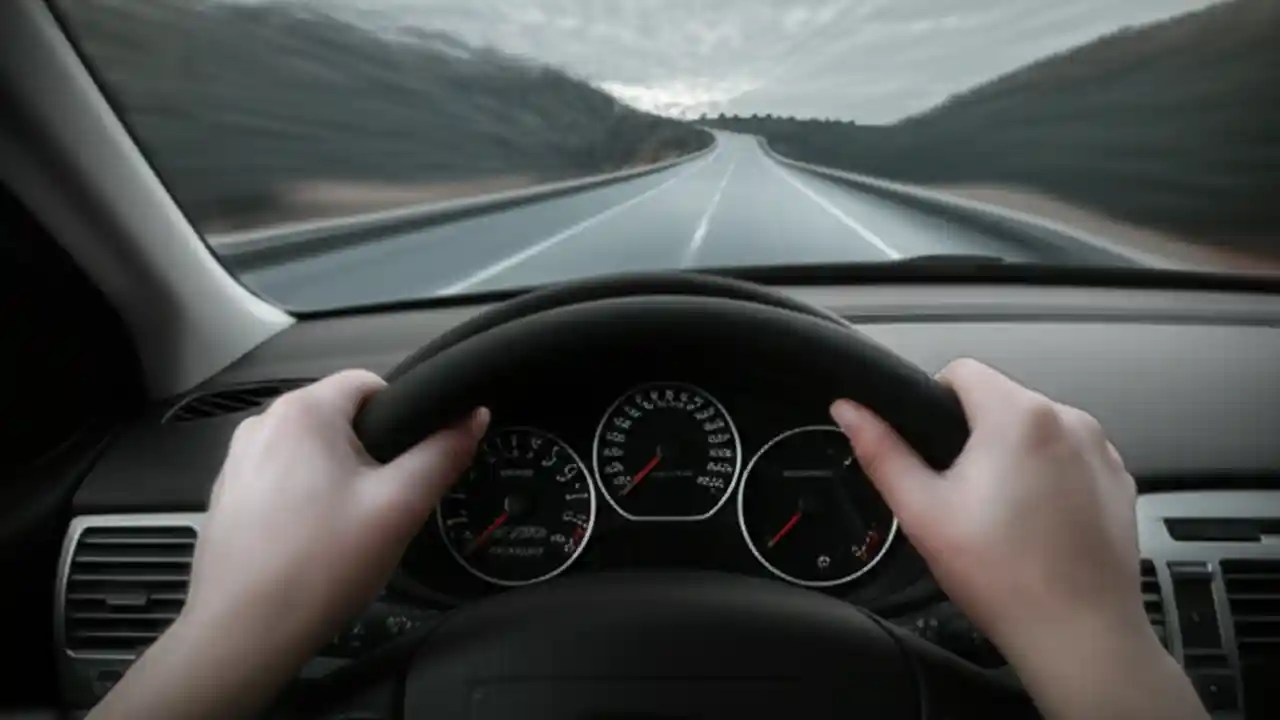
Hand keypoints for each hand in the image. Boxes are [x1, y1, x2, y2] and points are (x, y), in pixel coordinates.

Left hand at [91, 370, 487, 719]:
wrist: (243, 633)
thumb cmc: (323, 563)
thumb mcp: (399, 507)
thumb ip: (442, 454)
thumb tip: (474, 415)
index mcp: (302, 410)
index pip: (371, 383)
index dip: (404, 418)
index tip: (413, 466)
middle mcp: (262, 423)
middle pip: (340, 420)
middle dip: (371, 454)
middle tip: (386, 506)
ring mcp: (237, 461)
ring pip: (311, 453)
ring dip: (337, 479)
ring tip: (350, 530)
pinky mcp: (226, 497)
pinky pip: (281, 480)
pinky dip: (304, 500)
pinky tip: (312, 544)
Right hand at [830, 359, 1203, 719]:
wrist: (1079, 634)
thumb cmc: (1003, 576)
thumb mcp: (922, 512)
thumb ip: (881, 451)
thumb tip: (848, 409)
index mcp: (1018, 416)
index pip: (962, 371)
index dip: (935, 404)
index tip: (932, 452)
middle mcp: (1069, 420)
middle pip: (1000, 401)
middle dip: (974, 436)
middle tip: (961, 496)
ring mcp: (1100, 450)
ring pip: (1035, 430)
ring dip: (1013, 455)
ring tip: (1002, 516)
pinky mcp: (1118, 479)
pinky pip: (1070, 458)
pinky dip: (1050, 477)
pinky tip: (1036, 524)